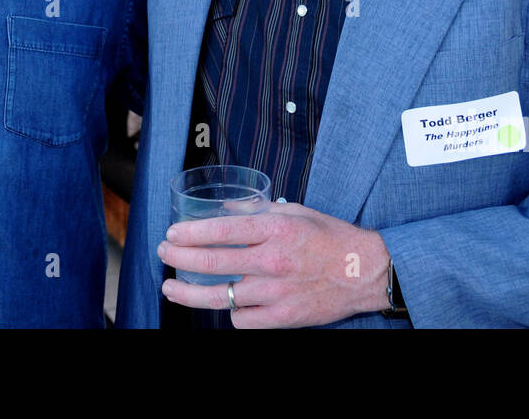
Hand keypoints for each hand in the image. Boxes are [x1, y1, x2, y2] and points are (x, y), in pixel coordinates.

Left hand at [158, 202, 390, 327]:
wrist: (363, 272)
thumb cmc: (330, 238)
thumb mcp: (295, 212)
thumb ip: (258, 211)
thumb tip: (225, 209)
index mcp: (275, 229)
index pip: (221, 230)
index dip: (191, 232)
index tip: (172, 232)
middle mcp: (272, 261)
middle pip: (212, 262)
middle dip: (180, 257)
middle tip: (165, 252)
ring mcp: (276, 293)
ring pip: (221, 297)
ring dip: (189, 293)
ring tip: (171, 288)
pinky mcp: (283, 318)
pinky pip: (242, 320)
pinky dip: (230, 312)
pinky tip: (223, 304)